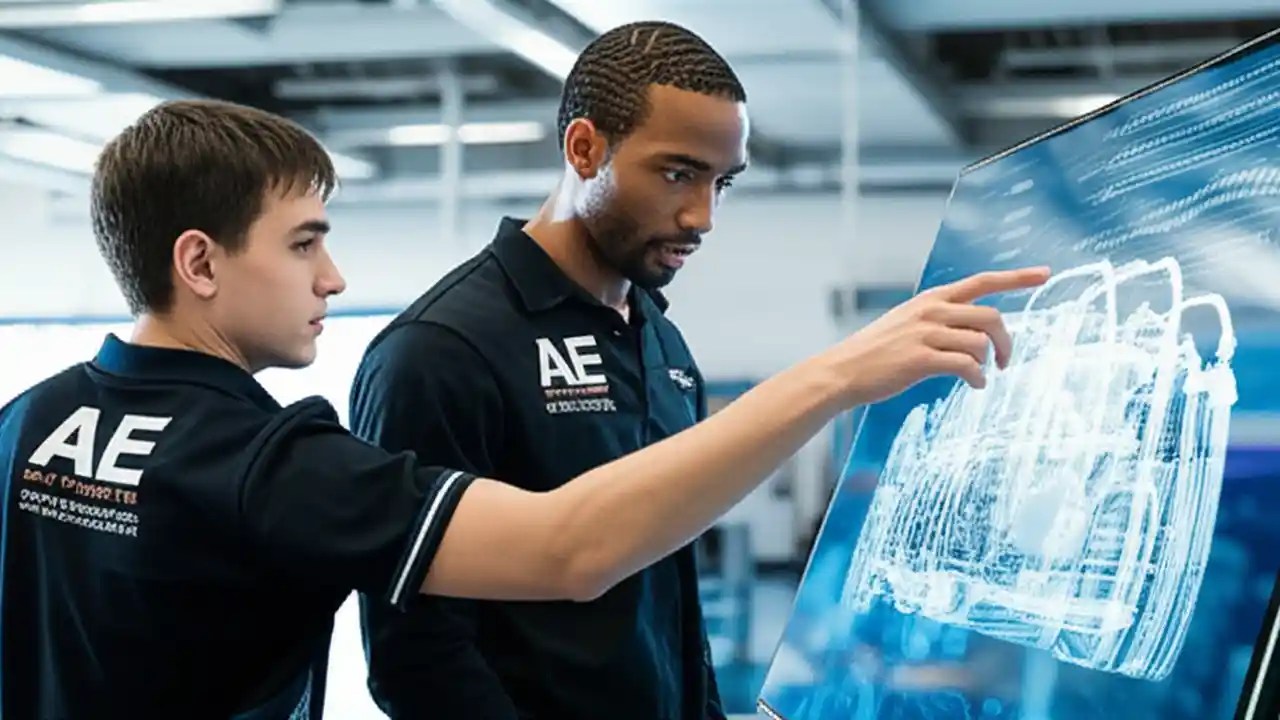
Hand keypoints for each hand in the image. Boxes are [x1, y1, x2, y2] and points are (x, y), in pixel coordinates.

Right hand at [833, 266, 1051, 406]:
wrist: (842, 371)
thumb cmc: (875, 352)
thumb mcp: (906, 322)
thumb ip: (937, 319)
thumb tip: (972, 331)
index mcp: (931, 299)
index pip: (981, 280)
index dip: (1016, 277)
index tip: (1044, 273)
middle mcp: (931, 311)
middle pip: (991, 316)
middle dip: (1007, 341)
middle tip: (1006, 361)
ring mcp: (925, 334)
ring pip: (980, 342)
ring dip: (989, 363)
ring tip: (979, 375)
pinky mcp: (920, 359)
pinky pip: (966, 365)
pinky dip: (978, 378)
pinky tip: (974, 385)